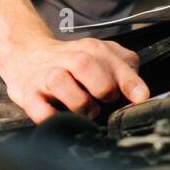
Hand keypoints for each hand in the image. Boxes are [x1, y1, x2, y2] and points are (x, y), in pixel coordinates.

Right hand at [0, 35, 149, 123]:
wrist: (29, 55)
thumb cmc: (73, 63)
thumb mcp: (104, 60)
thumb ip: (126, 73)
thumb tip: (141, 95)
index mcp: (93, 50)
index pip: (116, 62)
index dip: (130, 83)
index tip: (140, 98)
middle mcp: (69, 59)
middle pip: (86, 64)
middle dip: (102, 88)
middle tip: (105, 101)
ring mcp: (46, 76)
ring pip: (59, 82)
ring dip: (79, 103)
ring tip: (87, 111)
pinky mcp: (29, 94)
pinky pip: (38, 108)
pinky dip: (51, 117)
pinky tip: (63, 119)